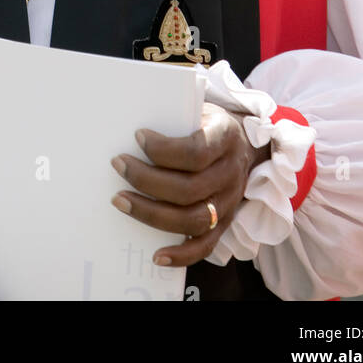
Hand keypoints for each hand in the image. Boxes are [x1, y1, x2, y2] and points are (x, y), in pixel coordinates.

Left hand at [110, 102, 269, 267]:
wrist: (244, 143)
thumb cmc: (208, 123)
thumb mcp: (198, 107)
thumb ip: (173, 115)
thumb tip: (127, 123)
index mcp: (226, 137)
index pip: (196, 151)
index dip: (163, 149)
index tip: (137, 136)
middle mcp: (230, 172)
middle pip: (188, 188)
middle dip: (146, 179)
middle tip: (118, 165)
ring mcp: (229, 201)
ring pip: (193, 219)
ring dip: (152, 213)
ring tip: (121, 200)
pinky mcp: (225, 224)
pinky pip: (205, 246)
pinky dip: (181, 254)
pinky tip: (156, 254)